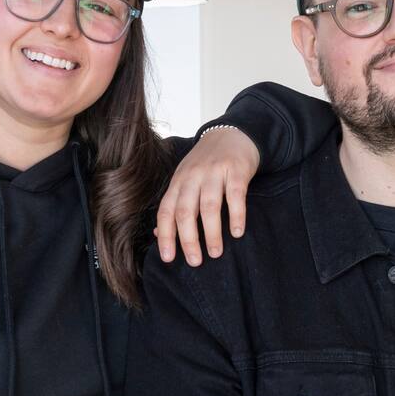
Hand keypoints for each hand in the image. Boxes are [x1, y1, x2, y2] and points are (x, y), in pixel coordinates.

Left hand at [155, 127, 259, 265]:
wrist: (231, 134)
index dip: (165, 235)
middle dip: (188, 239)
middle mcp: (193, 176)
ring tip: (216, 253)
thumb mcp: (186, 180)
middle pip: (185, 211)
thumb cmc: (207, 164)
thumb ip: (174, 205)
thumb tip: (157, 234)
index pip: (166, 211)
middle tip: (195, 261)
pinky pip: (236, 196)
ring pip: (209, 206)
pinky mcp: (236, 170)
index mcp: (178, 182)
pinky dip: (236, 216)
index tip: (168, 258)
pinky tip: (237, 233)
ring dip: (212, 233)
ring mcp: (215, 172)